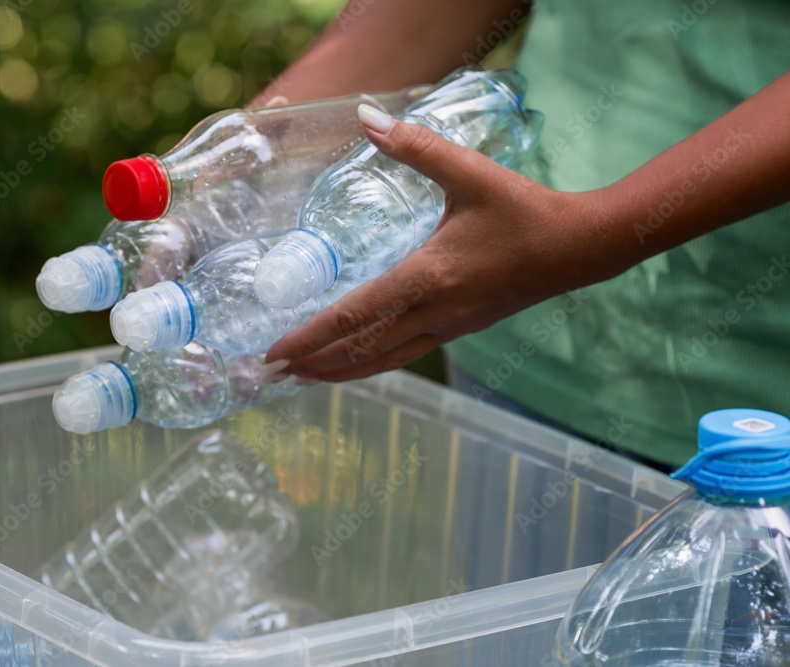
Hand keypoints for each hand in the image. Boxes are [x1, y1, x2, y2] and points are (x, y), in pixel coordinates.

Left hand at [266, 110, 631, 382]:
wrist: (579, 248)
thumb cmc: (524, 209)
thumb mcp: (469, 173)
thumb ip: (414, 147)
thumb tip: (366, 116)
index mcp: (428, 278)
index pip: (355, 315)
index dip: (311, 335)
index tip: (275, 352)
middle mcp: (434, 312)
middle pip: (361, 349)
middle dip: (314, 363)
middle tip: (272, 375)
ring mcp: (449, 326)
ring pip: (384, 361)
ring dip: (341, 371)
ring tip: (305, 378)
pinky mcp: (460, 328)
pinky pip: (405, 354)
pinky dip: (373, 363)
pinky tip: (358, 361)